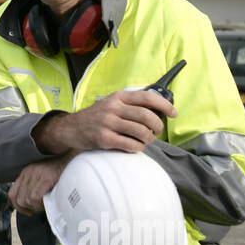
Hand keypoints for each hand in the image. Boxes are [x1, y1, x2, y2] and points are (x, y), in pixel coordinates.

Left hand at [9, 156, 71, 214]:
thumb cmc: (61, 172)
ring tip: (46, 204)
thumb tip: (30, 205)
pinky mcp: (46, 178)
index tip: (28, 211)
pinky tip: (48, 202)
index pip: (12, 194)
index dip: (18, 207)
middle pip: (19, 199)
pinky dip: (40, 204)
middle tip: (40, 208)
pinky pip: (35, 197)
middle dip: (29, 208)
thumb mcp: (43, 178)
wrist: (74, 159)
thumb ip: (34, 187)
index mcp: (26, 172)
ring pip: (27, 200)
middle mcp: (28, 172)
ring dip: (36, 206)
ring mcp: (36, 174)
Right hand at [36, 89, 174, 154]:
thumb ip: (130, 103)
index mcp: (118, 97)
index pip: (147, 97)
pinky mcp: (104, 139)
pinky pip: (131, 145)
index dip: (164, 105)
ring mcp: (108, 124)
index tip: (173, 112)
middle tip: (157, 131)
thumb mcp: (112, 102)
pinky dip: (138, 148)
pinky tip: (135, 146)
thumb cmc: (96, 117)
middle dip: (158, 126)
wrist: (72, 128)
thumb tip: (158, 107)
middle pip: (147, 116)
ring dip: (148, 139)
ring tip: (146, 140)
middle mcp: (113, 108)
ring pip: (141, 132)